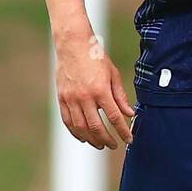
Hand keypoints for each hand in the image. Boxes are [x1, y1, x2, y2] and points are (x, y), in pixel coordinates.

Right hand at [54, 31, 134, 149]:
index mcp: (101, 90)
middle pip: (96, 127)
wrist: (73, 45)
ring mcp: (71, 99)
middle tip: (113, 145)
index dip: (122, 131)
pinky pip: (68, 121)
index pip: (114, 117)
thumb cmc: (96, 58)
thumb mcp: (113, 74)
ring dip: (91, 139)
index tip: (129, 139)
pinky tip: (83, 137)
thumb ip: (120, 96)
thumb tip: (130, 114)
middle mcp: (85, 97)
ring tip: (100, 144)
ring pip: (81, 128)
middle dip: (107, 140)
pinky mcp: (61, 99)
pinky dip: (76, 133)